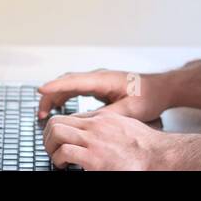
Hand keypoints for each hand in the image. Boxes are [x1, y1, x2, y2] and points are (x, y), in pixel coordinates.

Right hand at [37, 69, 171, 120]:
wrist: (160, 89)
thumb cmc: (149, 96)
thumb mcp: (130, 110)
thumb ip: (108, 115)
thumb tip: (89, 122)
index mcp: (104, 79)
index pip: (74, 81)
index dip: (56, 86)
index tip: (41, 90)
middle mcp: (98, 77)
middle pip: (67, 83)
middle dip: (50, 95)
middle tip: (40, 113)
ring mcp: (97, 81)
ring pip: (69, 86)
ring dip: (55, 97)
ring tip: (44, 114)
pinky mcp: (99, 87)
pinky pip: (75, 90)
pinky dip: (64, 97)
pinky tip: (59, 108)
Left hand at [43, 111, 174, 169]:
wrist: (159, 155)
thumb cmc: (147, 146)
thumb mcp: (125, 126)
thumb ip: (109, 127)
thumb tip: (98, 135)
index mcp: (102, 118)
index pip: (70, 117)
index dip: (60, 130)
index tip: (58, 141)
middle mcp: (95, 125)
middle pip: (57, 121)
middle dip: (48, 137)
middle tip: (52, 150)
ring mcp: (93, 140)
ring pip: (56, 132)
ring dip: (50, 147)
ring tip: (57, 159)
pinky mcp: (93, 158)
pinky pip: (64, 152)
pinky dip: (59, 160)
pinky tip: (65, 167)